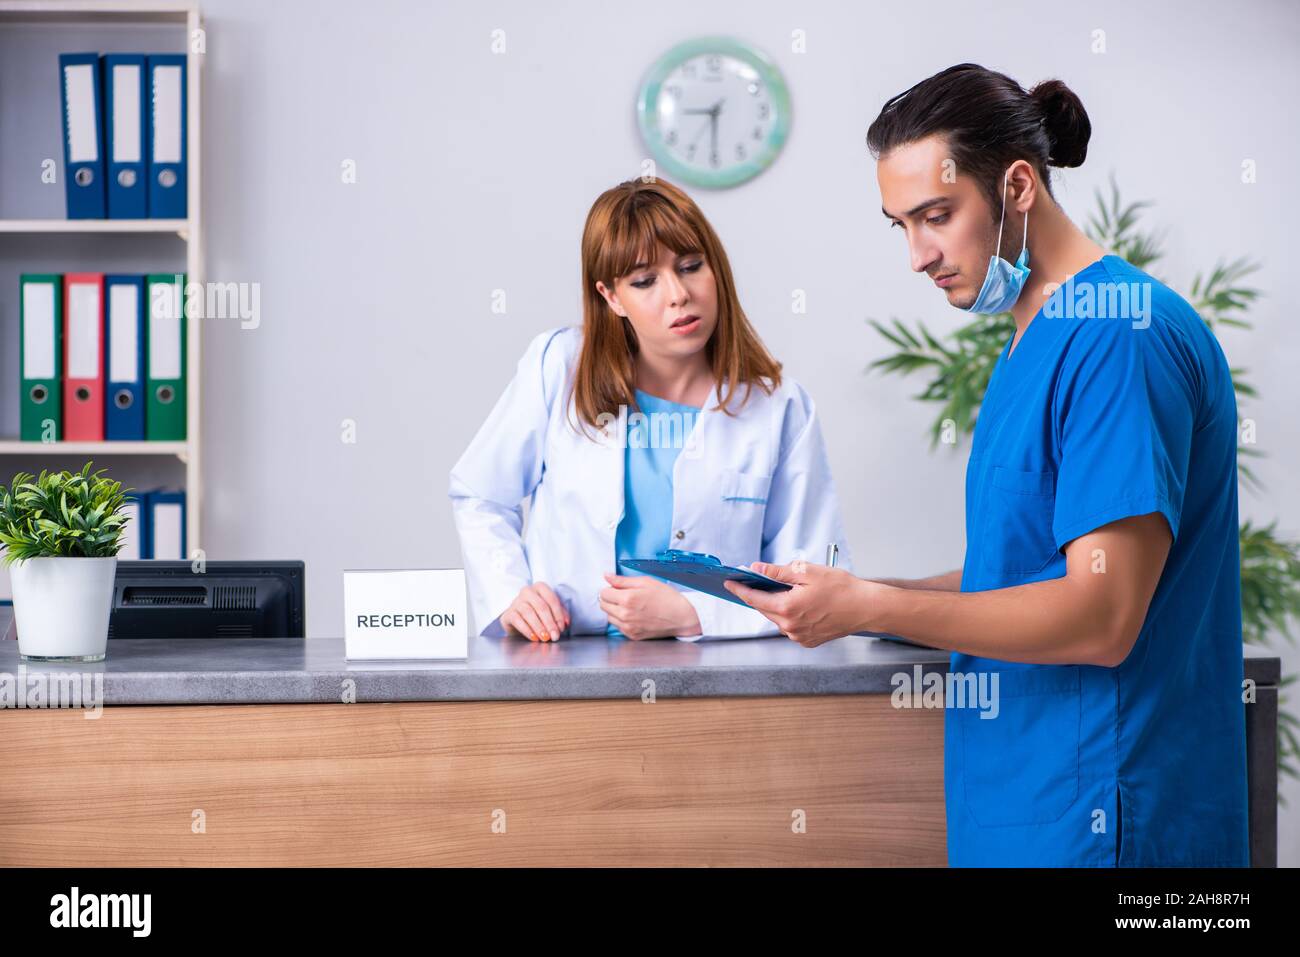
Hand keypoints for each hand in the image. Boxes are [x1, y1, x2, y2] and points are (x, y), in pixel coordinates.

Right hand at [501, 582, 569, 641]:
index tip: (561, 628)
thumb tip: (566, 623)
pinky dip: (527, 630)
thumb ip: (560, 615)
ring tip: (545, 638)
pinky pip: (517, 620)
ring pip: (528, 612)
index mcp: (540, 587)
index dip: (558, 615)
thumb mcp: (551, 611)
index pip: (552, 599)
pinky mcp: (508, 613)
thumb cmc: (537, 613)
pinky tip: (534, 637)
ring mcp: (516, 601)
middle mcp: (527, 591)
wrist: (518, 619)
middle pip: (541, 606)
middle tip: (554, 636)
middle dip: (549, 623)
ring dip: (539, 627)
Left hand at [599, 573, 700, 639]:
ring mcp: (628, 627)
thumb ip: (623, 580)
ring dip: (614, 610)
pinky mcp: (632, 635)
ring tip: (630, 606)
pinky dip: (622, 620)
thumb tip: (606, 576)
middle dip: (610, 599)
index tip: (618, 588)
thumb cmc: (666, 597)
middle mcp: (625, 615)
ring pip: (609, 617)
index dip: (610, 589)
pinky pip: (618, 626)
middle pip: (603, 605)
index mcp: (627, 599)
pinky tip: (634, 615)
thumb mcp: (646, 582)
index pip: (603, 593)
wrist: (681, 616)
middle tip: (624, 596)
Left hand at [723, 560, 878, 647]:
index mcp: (787, 608)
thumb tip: (757, 569)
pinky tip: (802, 604)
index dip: (740, 589)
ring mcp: (799, 636)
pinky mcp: (808, 641)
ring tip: (788, 591)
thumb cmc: (842, 588)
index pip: (754, 598)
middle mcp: (790, 626)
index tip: (729, 583)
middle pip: (765, 609)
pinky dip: (791, 615)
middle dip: (759, 595)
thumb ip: (779, 571)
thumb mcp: (808, 572)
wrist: (866, 608)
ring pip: (778, 618)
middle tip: (758, 581)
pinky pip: (791, 626)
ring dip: (777, 605)